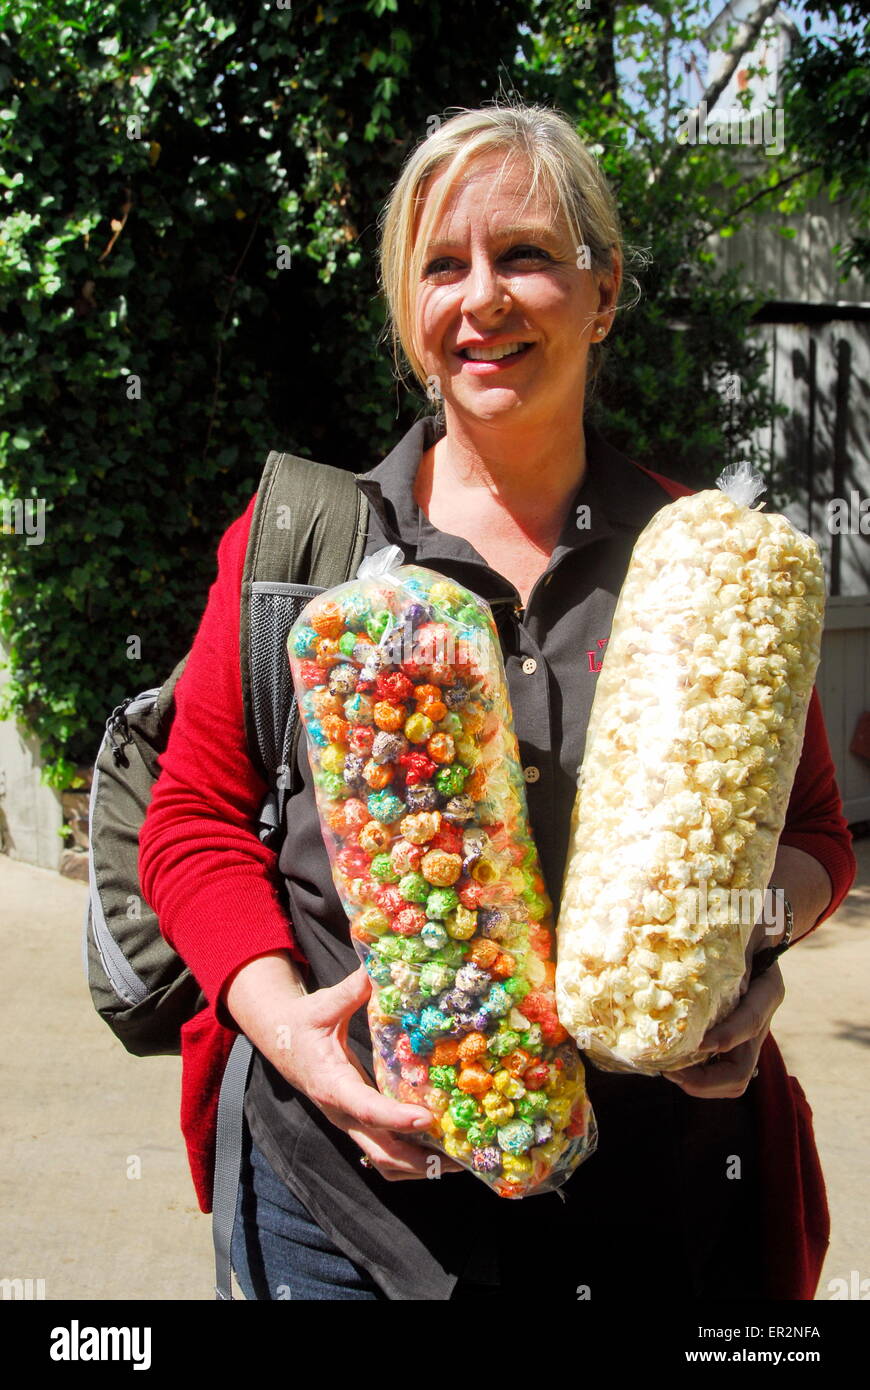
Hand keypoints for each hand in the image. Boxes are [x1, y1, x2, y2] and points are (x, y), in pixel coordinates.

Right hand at [224, 954, 462, 1181]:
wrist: (280, 1041)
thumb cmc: (302, 1023)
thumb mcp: (323, 1005)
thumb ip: (351, 991)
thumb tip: (378, 968)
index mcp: (331, 1085)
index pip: (365, 1109)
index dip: (396, 1119)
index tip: (427, 1120)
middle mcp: (341, 1112)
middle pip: (380, 1151)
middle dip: (419, 1161)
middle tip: (460, 1159)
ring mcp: (349, 1122)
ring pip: (383, 1159)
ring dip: (419, 1166)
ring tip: (460, 1161)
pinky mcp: (358, 1121)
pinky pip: (385, 1148)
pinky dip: (411, 1155)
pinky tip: (441, 1148)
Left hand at [664, 915, 785, 1098]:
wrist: (762, 930)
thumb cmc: (747, 922)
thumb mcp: (743, 925)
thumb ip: (729, 943)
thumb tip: (703, 956)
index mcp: (767, 991)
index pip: (750, 1022)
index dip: (725, 1036)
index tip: (697, 1043)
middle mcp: (759, 1019)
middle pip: (742, 1070)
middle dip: (707, 1079)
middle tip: (671, 1072)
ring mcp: (748, 1034)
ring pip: (734, 1078)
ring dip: (701, 1083)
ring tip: (669, 1071)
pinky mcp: (734, 1038)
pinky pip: (721, 1068)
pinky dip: (699, 1075)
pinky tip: (671, 1062)